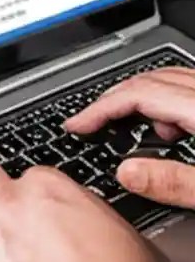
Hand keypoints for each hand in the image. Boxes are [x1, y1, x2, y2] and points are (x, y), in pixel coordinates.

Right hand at [65, 67, 194, 205]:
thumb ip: (175, 182)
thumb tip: (127, 173)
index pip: (140, 94)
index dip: (101, 108)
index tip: (77, 126)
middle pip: (149, 80)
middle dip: (112, 100)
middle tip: (90, 123)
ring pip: (167, 79)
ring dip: (138, 98)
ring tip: (126, 126)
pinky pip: (186, 87)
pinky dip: (165, 100)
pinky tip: (170, 128)